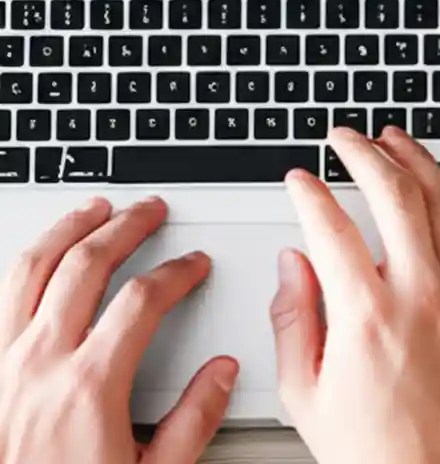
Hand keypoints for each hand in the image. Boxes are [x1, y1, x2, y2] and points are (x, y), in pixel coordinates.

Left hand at [0, 197, 238, 463]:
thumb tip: (222, 373)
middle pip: (84, 266)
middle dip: (124, 228)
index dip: (177, 272)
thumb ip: (192, 422)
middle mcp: (37, 363)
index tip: (194, 265)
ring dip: (66, 231)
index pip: (143, 300)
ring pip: (30, 270)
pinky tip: (35, 263)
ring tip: (91, 212)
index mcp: (89, 386)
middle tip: (148, 212)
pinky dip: (22, 269)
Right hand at [272, 127, 439, 463]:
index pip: (330, 225)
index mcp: (364, 314)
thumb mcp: (305, 392)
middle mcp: (418, 293)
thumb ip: (294, 319)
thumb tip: (294, 262)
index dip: (308, 193)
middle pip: (392, 194)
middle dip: (362, 153)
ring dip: (418, 160)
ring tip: (396, 140)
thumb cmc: (376, 447)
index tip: (299, 179)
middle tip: (344, 138)